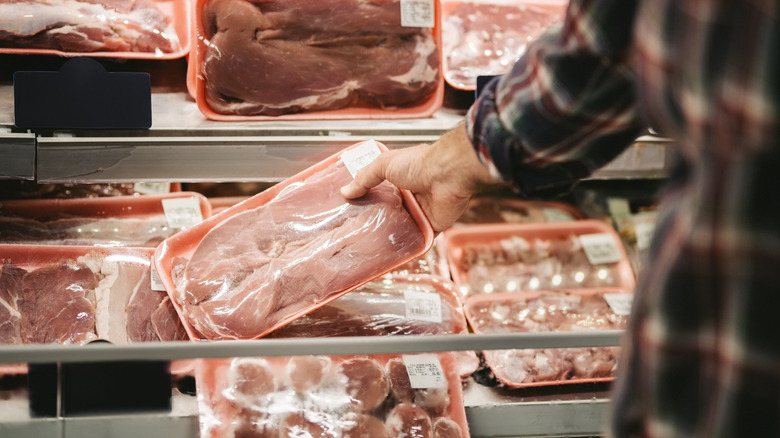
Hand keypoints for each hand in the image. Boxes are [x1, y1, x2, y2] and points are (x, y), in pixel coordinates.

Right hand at [341, 124, 505, 231]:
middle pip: (390, 212)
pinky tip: (395, 253)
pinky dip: (410, 246)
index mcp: (400, 179)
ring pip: (402, 228)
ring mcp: (421, 211)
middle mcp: (411, 196)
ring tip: (371, 247)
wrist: (447, 176)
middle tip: (359, 232)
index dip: (368, 200)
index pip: (380, 192)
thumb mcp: (384, 164)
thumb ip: (364, 177)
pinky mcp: (432, 226)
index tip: (353, 211)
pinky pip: (418, 240)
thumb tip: (346, 191)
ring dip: (391, 235)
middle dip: (377, 221)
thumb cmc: (420, 164)